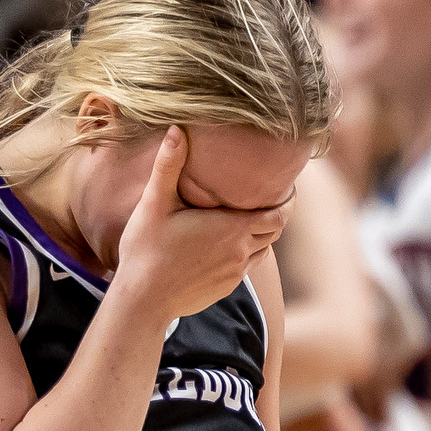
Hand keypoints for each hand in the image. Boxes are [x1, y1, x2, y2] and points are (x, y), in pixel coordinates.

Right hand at [113, 128, 289, 321]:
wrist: (142, 300)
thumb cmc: (146, 250)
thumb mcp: (155, 204)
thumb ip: (168, 166)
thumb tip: (177, 129)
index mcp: (232, 229)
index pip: (280, 213)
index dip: (287, 200)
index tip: (285, 187)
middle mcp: (241, 252)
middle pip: (276, 231)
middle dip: (276, 214)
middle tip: (268, 199)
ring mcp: (234, 274)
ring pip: (262, 250)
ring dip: (260, 235)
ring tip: (248, 220)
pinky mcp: (224, 288)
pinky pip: (245, 268)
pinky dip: (244, 254)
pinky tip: (226, 246)